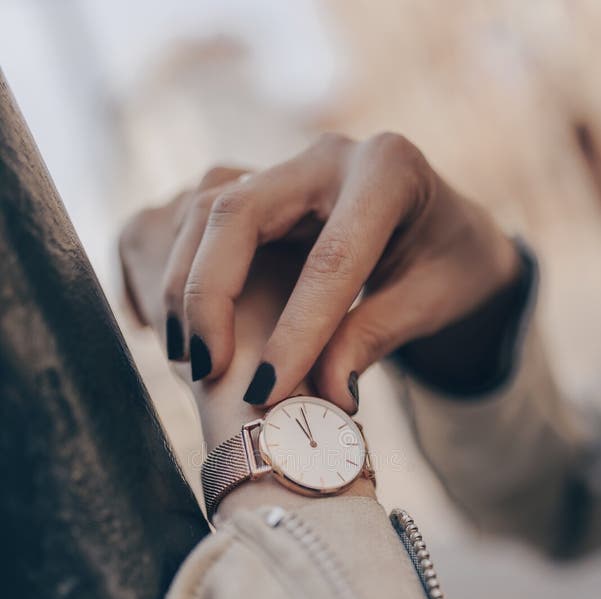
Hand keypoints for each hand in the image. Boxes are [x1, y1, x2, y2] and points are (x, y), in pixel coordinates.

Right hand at [152, 132, 519, 411]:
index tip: (266, 394)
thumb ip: (376, 336)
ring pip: (207, 211)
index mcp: (388, 171)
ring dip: (186, 286)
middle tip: (204, 368)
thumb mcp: (432, 301)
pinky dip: (186, 273)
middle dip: (210, 295)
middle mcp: (329, 155)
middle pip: (238, 213)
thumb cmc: (452, 264)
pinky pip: (203, 219)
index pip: (330, 258)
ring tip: (186, 358)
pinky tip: (184, 328)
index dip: (295, 330)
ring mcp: (288, 165)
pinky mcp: (262, 186)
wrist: (449, 230)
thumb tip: (327, 394)